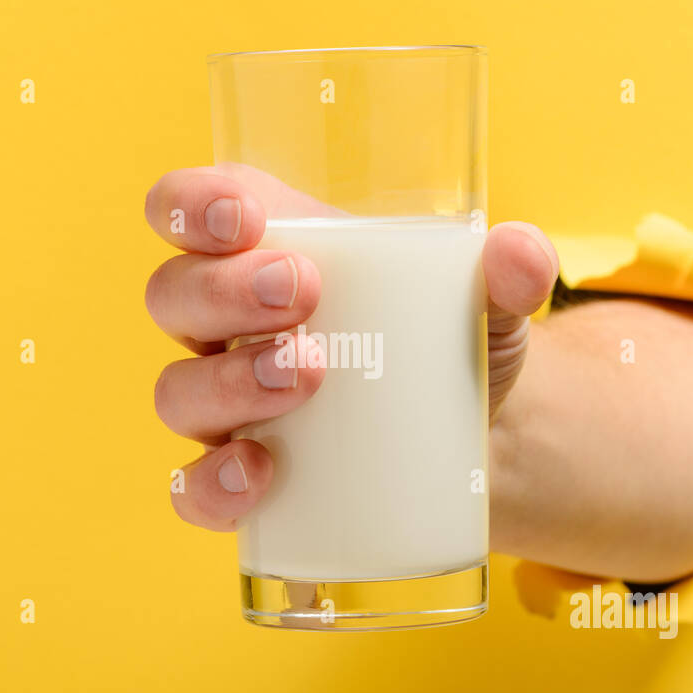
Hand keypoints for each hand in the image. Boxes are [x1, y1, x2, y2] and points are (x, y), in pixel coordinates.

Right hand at [144, 164, 558, 530]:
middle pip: (173, 294)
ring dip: (228, 381)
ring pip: (176, 391)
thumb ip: (510, 270)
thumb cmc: (454, 348)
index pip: (187, 207)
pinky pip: (192, 489)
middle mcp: (226, 326)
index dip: (189, 203)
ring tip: (306, 376)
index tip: (244, 219)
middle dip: (224, 290)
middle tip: (302, 294)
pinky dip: (212, 484)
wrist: (477, 449)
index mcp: (265, 252)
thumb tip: (519, 255)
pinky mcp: (242, 484)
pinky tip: (259, 475)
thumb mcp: (488, 302)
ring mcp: (226, 408)